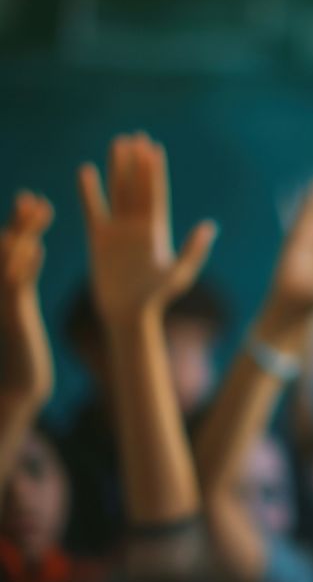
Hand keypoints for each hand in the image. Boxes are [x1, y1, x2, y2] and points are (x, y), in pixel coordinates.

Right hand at [0, 192, 54, 398]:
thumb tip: (30, 249)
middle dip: (19, 223)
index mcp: (1, 284)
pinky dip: (25, 266)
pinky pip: (16, 287)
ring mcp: (0, 302)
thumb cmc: (18, 345)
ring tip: (40, 213)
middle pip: (4, 248)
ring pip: (8, 261)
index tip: (31, 199)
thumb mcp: (18, 306)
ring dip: (24, 235)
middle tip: (32, 198)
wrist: (16, 383)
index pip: (6, 247)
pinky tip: (36, 249)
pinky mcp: (11, 317)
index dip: (18, 223)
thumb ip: (21, 279)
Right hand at [78, 133, 216, 323]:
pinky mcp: (99, 238)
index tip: (154, 148)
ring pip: (117, 192)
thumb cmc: (158, 297)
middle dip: (137, 163)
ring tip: (117, 144)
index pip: (155, 194)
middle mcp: (138, 225)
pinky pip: (93, 209)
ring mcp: (118, 230)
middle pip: (137, 187)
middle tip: (136, 136)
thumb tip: (209, 226)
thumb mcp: (180, 273)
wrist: (129, 313)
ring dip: (116, 169)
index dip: (154, 171)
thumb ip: (193, 250)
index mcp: (158, 230)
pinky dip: (89, 192)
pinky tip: (86, 171)